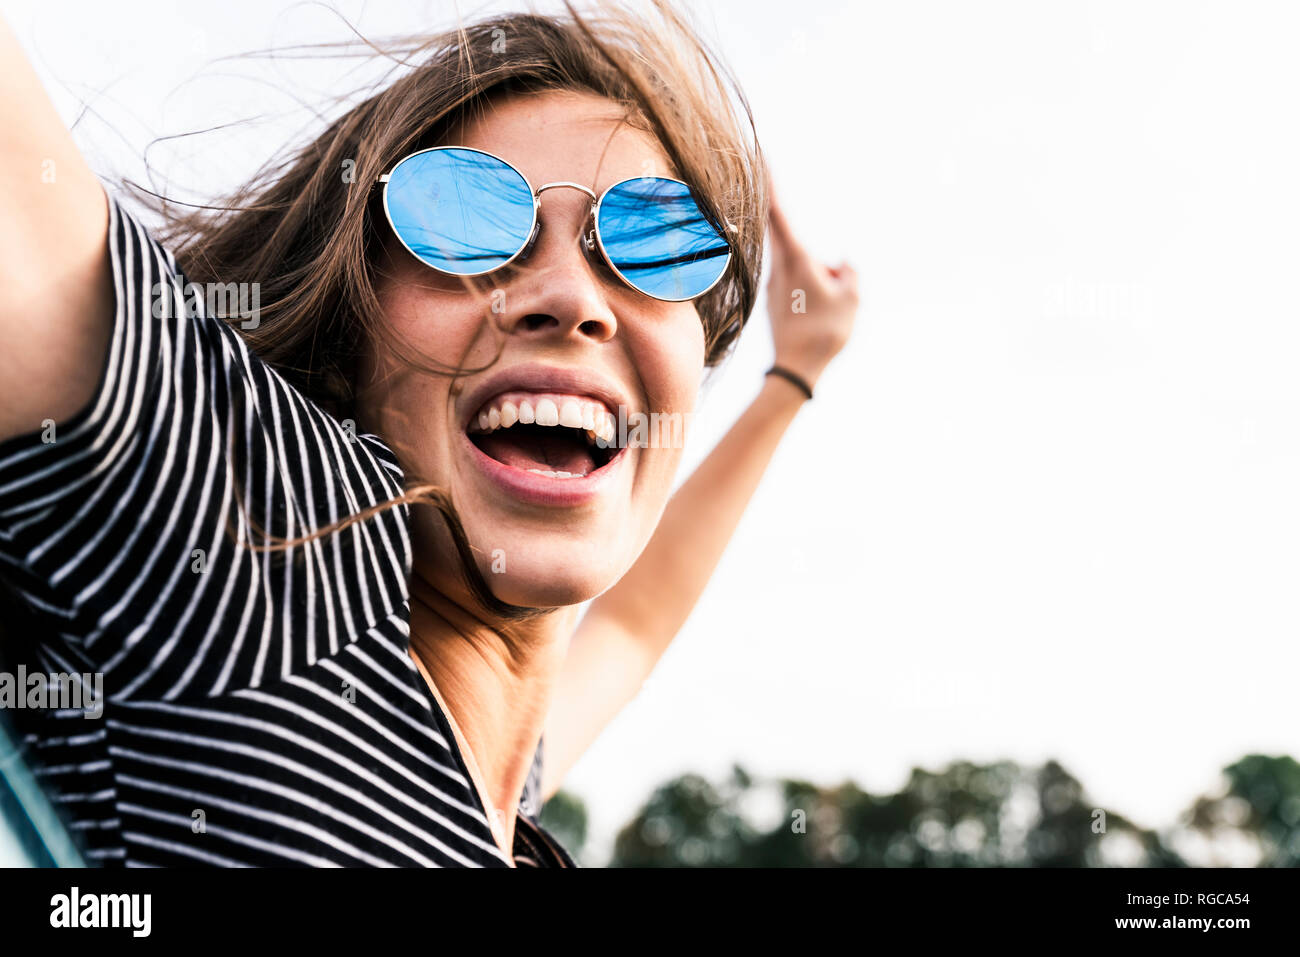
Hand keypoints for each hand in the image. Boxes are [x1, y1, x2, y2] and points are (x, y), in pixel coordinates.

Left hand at [763, 179, 859, 390]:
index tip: (759, 156)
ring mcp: (775, 285)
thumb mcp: (852, 297)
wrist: (797, 369)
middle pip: (789, 236)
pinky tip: (820, 316)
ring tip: (825, 308)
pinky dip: (814, 289)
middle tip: (770, 180)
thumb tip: (841, 264)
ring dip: (817, 276)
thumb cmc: (825, 331)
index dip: (770, 182)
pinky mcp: (777, 301)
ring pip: (803, 266)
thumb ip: (849, 272)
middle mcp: (779, 268)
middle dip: (785, 219)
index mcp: (796, 259)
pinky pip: (802, 284)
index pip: (778, 212)